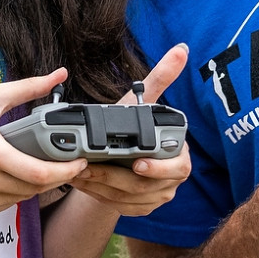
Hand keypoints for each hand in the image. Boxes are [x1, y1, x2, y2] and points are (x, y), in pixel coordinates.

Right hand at [0, 68, 87, 215]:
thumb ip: (27, 88)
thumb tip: (59, 75)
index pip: (39, 173)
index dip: (65, 170)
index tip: (80, 161)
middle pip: (36, 188)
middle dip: (58, 177)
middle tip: (70, 164)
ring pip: (25, 198)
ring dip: (39, 185)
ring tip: (46, 166)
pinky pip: (9, 204)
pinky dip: (20, 192)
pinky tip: (20, 177)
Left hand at [70, 43, 192, 217]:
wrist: (127, 155)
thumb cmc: (136, 126)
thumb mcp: (146, 103)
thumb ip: (161, 78)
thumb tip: (181, 49)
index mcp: (180, 156)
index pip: (177, 167)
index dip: (157, 168)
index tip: (137, 162)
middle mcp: (171, 181)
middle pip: (145, 186)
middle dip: (113, 177)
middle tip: (89, 167)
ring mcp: (156, 198)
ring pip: (127, 199)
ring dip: (100, 187)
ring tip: (77, 172)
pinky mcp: (139, 208)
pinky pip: (118, 206)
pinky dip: (97, 196)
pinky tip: (81, 183)